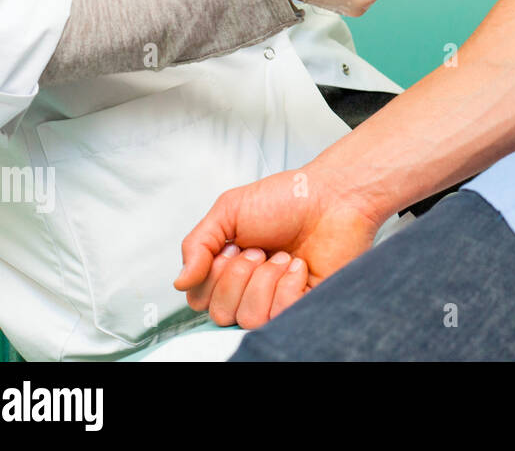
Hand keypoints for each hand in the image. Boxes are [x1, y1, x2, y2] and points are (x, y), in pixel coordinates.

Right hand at [174, 164, 380, 328]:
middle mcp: (249, 288)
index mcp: (228, 269)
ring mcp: (276, 299)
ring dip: (264, 281)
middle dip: (238, 276)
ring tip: (283, 255)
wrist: (334, 195)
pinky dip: (287, 286)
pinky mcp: (304, 305)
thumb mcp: (229, 210)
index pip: (198, 298)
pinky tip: (299, 265)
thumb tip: (180, 283)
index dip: (213, 275)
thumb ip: (197, 245)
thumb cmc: (285, 199)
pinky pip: (279, 315)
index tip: (234, 245)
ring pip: (247, 318)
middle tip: (260, 249)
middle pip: (219, 313)